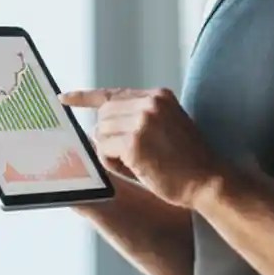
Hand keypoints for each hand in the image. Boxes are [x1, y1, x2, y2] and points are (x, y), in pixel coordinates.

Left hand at [60, 87, 225, 208]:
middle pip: (103, 115)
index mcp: (159, 96)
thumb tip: (98, 130)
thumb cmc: (188, 163)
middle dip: (108, 138)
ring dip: (111, 153)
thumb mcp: (167, 128)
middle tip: (129, 158)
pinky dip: (112, 163)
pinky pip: (104, 150)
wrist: (210, 181)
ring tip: (138, 164)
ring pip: (101, 133)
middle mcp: (150, 102)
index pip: (113, 93)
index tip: (63, 98)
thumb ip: (137, 120)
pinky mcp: (134, 141)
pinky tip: (136, 169)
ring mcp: (142, 120)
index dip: (84, 97)